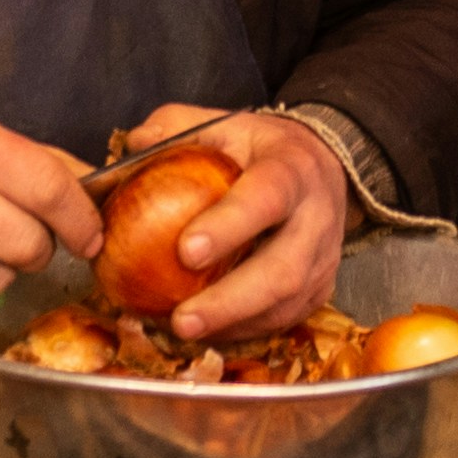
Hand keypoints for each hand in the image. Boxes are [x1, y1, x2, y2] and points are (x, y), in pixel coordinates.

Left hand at [118, 103, 350, 345]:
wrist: (325, 165)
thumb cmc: (262, 149)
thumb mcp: (224, 123)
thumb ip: (176, 128)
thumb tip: (131, 147)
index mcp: (291, 171)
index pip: (266, 199)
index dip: (229, 227)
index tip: (186, 251)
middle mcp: (316, 218)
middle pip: (282, 270)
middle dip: (230, 301)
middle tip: (182, 319)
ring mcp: (323, 259)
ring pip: (286, 304)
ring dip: (234, 324)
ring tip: (185, 332)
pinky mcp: (320, 288)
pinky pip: (284, 319)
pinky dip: (243, 331)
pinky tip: (207, 334)